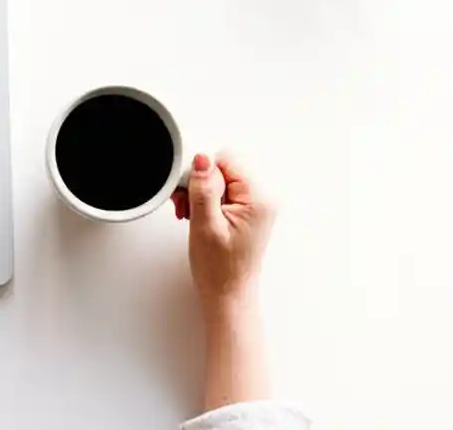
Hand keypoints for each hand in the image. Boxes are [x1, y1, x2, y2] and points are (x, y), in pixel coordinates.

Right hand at [171, 152, 276, 411]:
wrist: (228, 294)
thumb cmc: (219, 269)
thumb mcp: (205, 225)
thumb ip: (204, 188)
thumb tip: (202, 158)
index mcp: (259, 199)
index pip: (228, 159)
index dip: (203, 173)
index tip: (192, 194)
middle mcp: (264, 198)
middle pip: (225, 165)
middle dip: (200, 182)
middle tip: (188, 207)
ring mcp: (258, 204)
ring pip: (222, 176)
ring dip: (201, 191)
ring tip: (192, 214)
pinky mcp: (249, 209)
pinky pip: (225, 189)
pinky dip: (208, 198)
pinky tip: (199, 215)